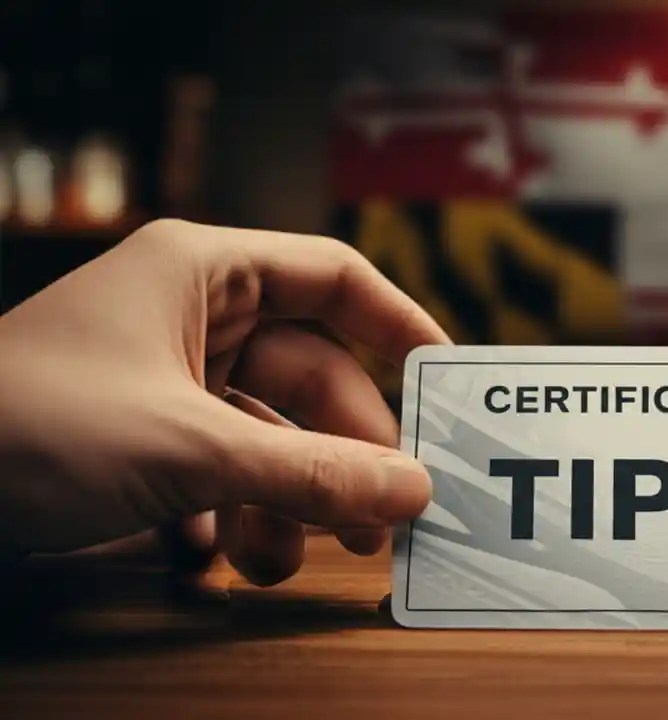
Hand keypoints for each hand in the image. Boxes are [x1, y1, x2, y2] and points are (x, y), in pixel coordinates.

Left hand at [0, 220, 447, 584]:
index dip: (400, 324)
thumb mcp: (190, 450)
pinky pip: (214, 473)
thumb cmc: (29, 425)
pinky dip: (224, 520)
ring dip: (283, 503)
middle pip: (309, 377)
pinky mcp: (133, 439)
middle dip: (339, 454)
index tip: (444, 384)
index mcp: (204, 273)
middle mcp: (188, 317)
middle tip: (377, 520)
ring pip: (263, 436)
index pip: (334, 277)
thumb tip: (415, 493)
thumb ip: (313, 473)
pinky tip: (208, 560)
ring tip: (280, 561)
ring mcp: (159, 380)